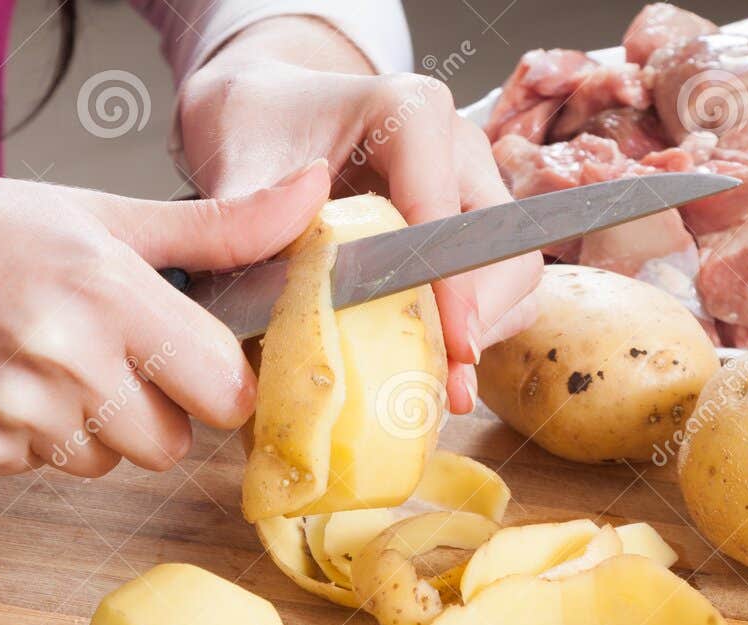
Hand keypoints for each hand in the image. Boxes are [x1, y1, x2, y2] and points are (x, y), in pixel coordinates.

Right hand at [0, 161, 330, 475]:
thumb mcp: (91, 211)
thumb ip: (213, 228)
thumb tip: (312, 196)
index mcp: (110, 289)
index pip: (225, 389)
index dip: (216, 385)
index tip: (193, 367)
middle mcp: (68, 358)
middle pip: (169, 444)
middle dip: (148, 411)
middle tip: (95, 355)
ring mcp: (16, 415)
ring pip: (103, 462)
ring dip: (84, 427)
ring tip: (28, 360)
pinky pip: (37, 472)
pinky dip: (22, 440)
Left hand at [177, 16, 542, 412]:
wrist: (264, 115)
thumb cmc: (257, 126)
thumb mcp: (236, 158)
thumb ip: (244, 212)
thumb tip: (259, 267)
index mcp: (411, 114)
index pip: (445, 213)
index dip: (452, 287)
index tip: (454, 347)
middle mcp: (456, 149)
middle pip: (503, 246)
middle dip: (478, 320)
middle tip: (445, 385)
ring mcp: (468, 190)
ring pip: (511, 273)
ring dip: (480, 334)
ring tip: (437, 387)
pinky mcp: (464, 231)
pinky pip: (491, 290)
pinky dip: (465, 333)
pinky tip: (427, 366)